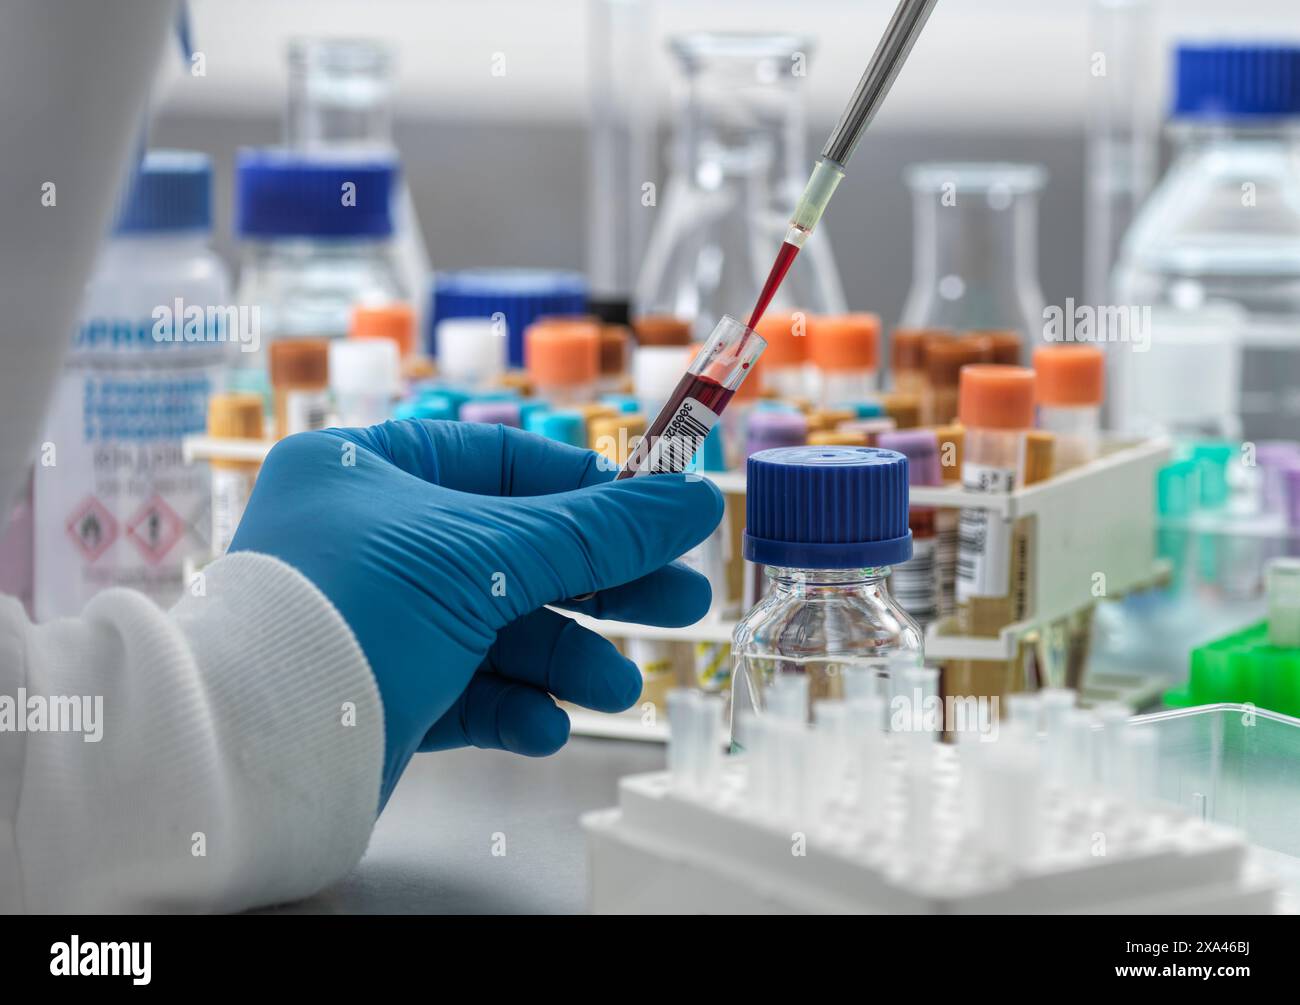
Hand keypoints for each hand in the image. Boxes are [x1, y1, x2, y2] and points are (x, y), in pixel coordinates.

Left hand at [231, 420, 723, 805]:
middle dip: (600, 587)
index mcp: (369, 470)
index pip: (504, 466)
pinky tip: (542, 726)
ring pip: (494, 630)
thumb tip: (695, 499)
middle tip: (682, 603)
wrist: (250, 752)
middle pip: (515, 553)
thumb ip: (600, 530)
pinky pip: (460, 689)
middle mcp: (367, 539)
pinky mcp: (377, 694)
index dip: (589, 494)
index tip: (656, 522)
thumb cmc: (350, 612)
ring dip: (562, 660)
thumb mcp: (488, 555)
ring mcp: (372, 620)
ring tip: (619, 690)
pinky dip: (507, 706)